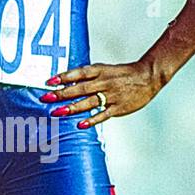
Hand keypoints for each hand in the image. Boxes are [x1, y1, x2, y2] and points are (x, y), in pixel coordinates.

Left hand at [40, 55, 174, 127]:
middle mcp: (104, 82)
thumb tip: (66, 81)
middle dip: (62, 94)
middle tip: (46, 98)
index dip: (63, 77)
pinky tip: (80, 125)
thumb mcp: (104, 69)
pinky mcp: (118, 107)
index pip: (78, 73)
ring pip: (89, 102)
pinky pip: (103, 114)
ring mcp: (111, 95)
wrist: (148, 77)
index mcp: (100, 71)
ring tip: (57, 112)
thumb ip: (87, 75)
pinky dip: (92, 119)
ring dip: (72, 107)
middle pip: (80, 88)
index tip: (48, 82)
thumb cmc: (123, 74)